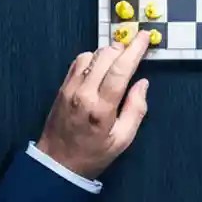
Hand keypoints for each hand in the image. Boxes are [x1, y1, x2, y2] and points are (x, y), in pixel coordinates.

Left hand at [36, 31, 151, 178]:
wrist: (57, 163)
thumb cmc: (92, 154)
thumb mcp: (122, 140)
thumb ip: (136, 110)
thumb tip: (142, 84)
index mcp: (101, 108)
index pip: (121, 69)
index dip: (135, 50)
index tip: (144, 38)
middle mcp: (83, 93)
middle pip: (106, 55)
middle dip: (123, 48)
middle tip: (134, 50)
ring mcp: (70, 88)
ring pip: (91, 54)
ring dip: (108, 52)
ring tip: (118, 62)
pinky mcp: (62, 87)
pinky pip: (78, 61)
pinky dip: (93, 57)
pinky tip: (100, 67)